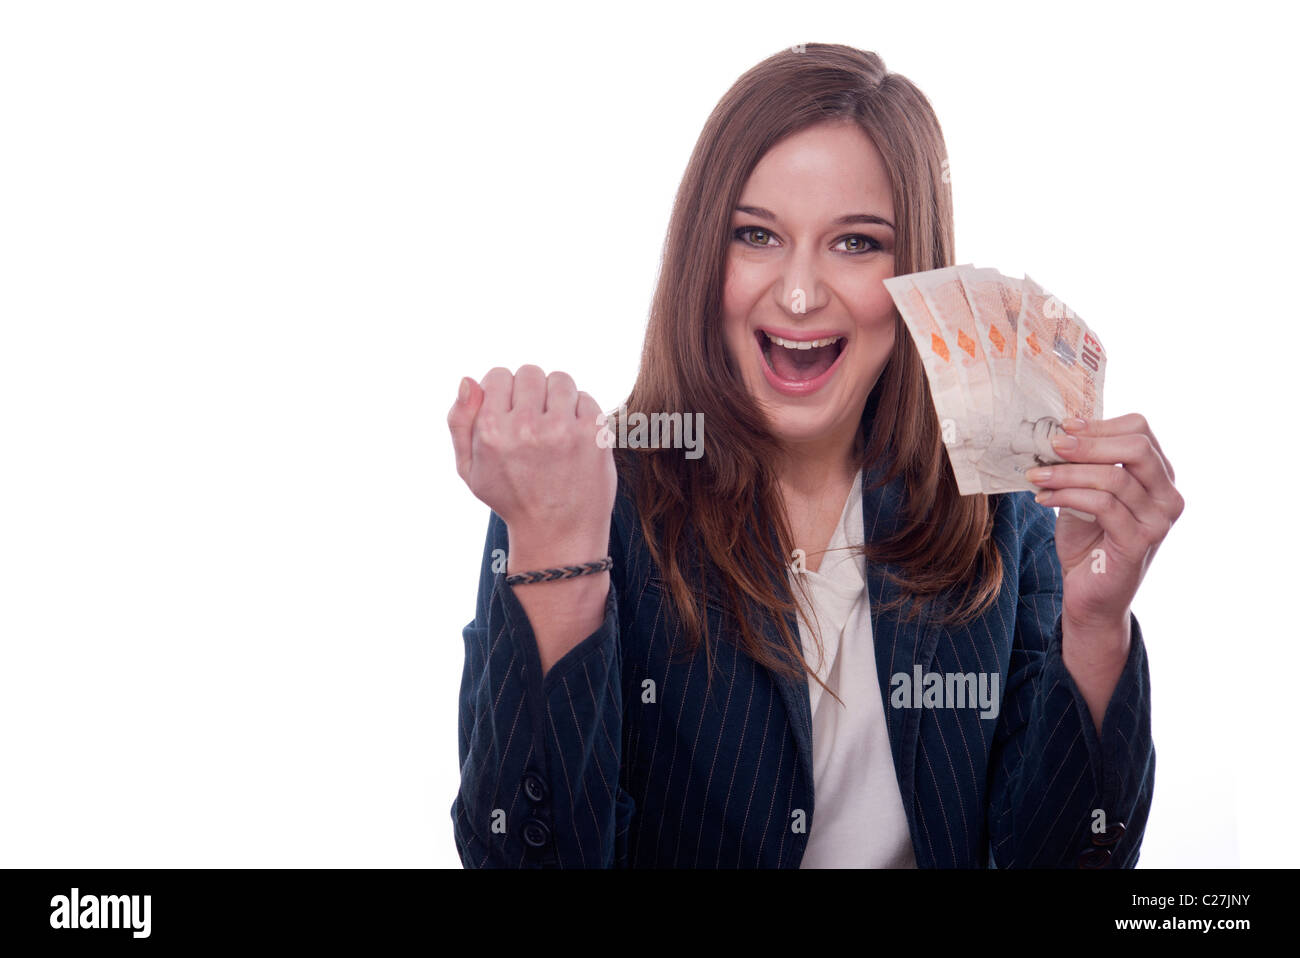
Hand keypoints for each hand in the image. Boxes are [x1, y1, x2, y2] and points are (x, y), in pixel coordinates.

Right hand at [446, 365, 616, 550]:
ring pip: (560, 380)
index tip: (510, 413)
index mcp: (491, 432)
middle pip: (530, 373)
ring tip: (554, 426)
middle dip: (531, 392)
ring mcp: (562, 429)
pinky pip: (585, 397)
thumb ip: (460, 421)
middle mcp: (525, 427)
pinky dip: (580, 412)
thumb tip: (468, 380)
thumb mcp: (470, 469)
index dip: (504, 391)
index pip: (498, 375)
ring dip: (557, 398)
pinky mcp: (593, 433)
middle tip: (534, 420)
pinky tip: (573, 437)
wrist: (558, 534)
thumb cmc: (511, 498)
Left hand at [1025, 413, 1184, 635]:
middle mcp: (1169, 496)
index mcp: (1160, 476)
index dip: (1100, 425)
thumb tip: (1057, 432)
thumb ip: (1084, 465)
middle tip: (1051, 446)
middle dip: (1088, 443)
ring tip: (1036, 476)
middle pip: (1136, 447)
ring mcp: (1159, 520)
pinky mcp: (1140, 541)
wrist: (1090, 594)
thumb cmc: (1088, 540)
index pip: (1141, 431)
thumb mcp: (1085, 493)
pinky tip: (1043, 498)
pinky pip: (1104, 505)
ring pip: (1115, 477)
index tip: (1064, 427)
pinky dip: (1068, 496)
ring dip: (1068, 472)